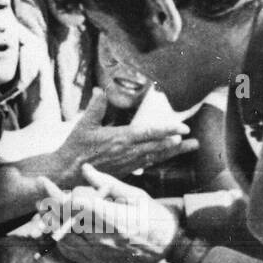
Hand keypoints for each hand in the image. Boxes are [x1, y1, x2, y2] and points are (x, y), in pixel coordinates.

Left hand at [39, 164, 179, 262]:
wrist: (170, 249)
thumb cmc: (154, 217)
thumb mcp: (135, 195)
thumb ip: (107, 183)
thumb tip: (85, 169)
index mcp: (115, 220)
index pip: (74, 206)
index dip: (56, 193)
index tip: (45, 182)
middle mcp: (105, 241)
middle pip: (64, 222)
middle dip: (51, 207)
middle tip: (47, 196)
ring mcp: (100, 257)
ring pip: (63, 239)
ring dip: (55, 224)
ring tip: (54, 211)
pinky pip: (71, 253)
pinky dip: (64, 239)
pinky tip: (67, 228)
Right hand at [49, 88, 195, 186]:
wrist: (67, 173)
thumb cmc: (74, 148)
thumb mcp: (83, 125)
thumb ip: (95, 107)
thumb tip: (101, 89)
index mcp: (119, 139)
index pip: (148, 133)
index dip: (167, 130)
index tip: (183, 128)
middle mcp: (127, 153)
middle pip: (157, 147)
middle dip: (177, 143)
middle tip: (194, 140)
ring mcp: (127, 163)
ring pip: (155, 157)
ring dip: (173, 152)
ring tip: (190, 147)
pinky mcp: (125, 171)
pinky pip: (146, 164)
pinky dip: (159, 159)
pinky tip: (167, 156)